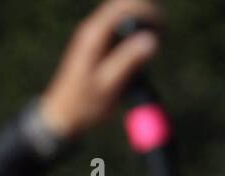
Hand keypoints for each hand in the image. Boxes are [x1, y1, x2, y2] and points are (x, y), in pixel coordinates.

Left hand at [38, 0, 162, 138]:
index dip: (146, 10)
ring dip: (141, 24)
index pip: (122, 7)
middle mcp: (93, 30)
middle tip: (161, 34)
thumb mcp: (108, 86)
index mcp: (93, 36)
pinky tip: (142, 52)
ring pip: (123, 16)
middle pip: (124, 6)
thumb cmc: (82, 104)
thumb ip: (128, 61)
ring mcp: (95, 36)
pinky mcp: (98, 45)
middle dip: (146, 15)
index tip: (162, 26)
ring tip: (154, 44)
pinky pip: (120, 29)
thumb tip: (151, 41)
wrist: (62, 116)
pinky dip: (134, 34)